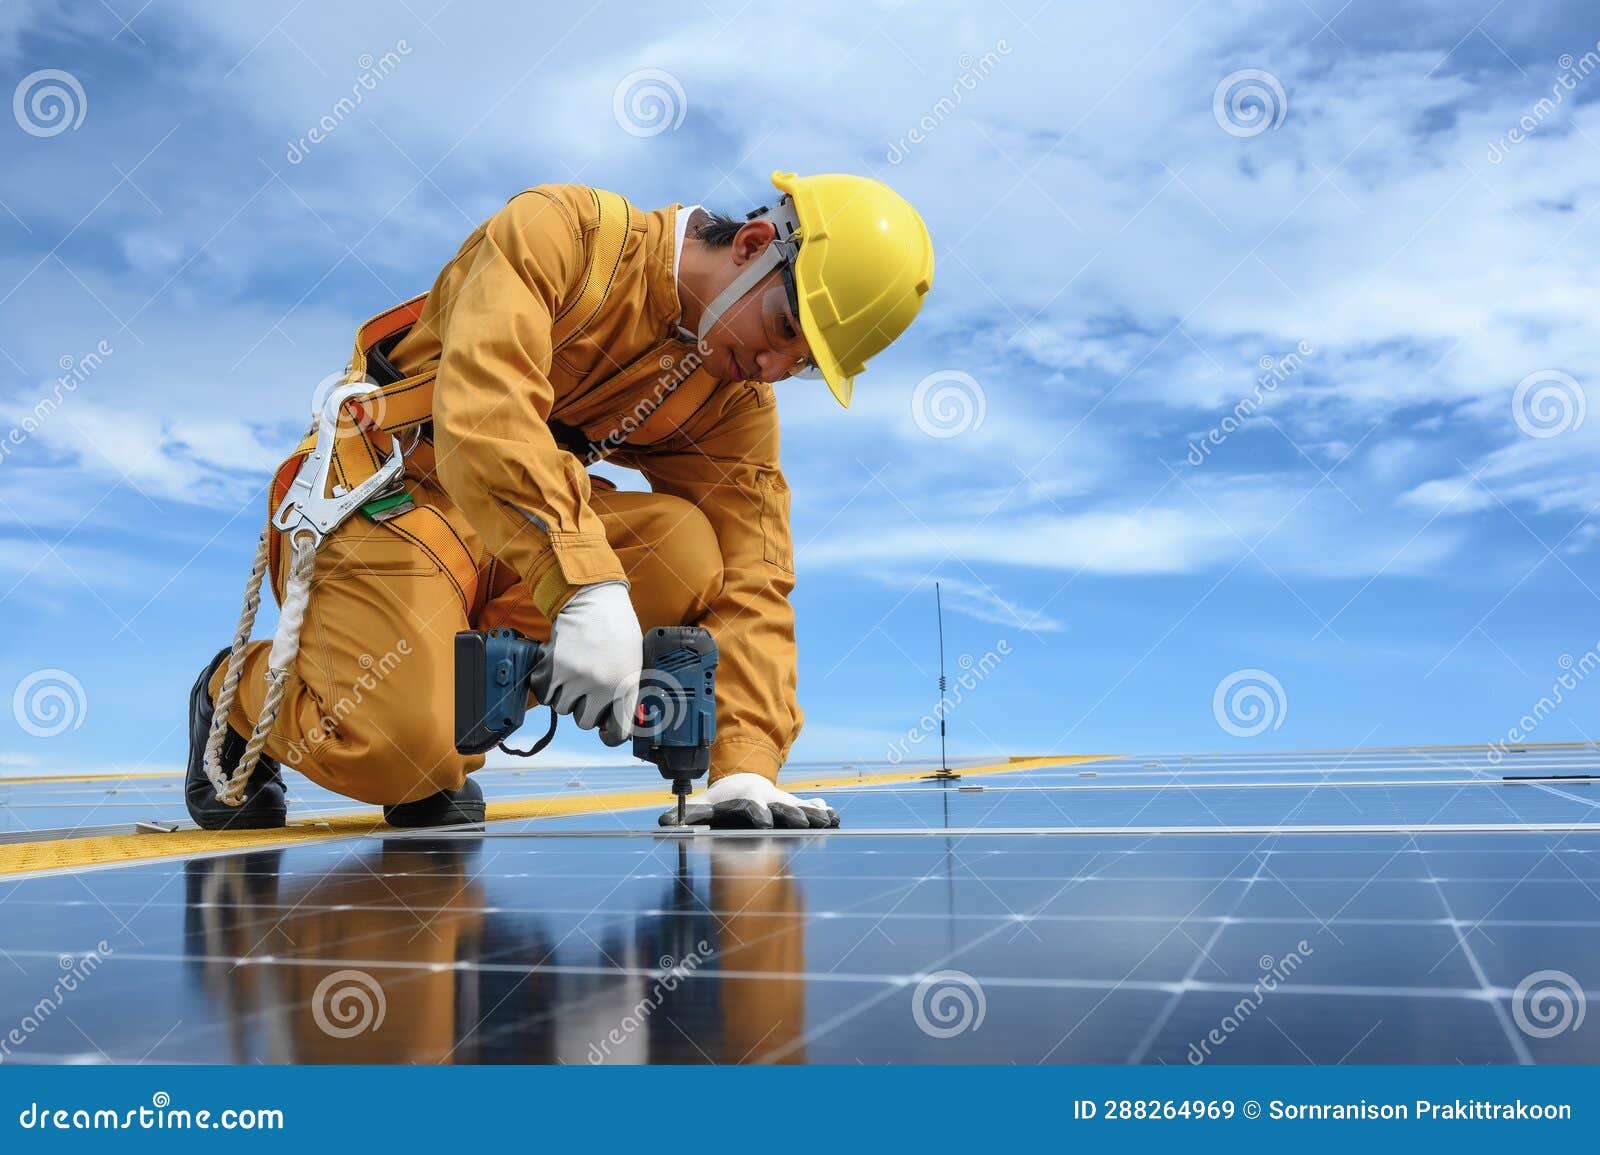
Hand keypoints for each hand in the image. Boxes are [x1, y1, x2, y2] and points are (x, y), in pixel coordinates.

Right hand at [531, 581, 639, 745]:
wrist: (593, 600)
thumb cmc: (617, 630)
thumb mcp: (634, 662)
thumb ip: (628, 692)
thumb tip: (621, 722)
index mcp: (628, 686)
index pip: (619, 732)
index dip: (611, 736)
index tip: (606, 733)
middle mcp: (603, 686)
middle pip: (585, 722)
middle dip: (585, 708)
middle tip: (587, 686)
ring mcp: (577, 679)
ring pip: (563, 708)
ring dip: (565, 695)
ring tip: (575, 671)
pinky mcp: (554, 669)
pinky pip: (545, 695)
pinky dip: (548, 685)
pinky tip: (559, 668)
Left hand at [660, 772, 839, 828]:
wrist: (743, 781)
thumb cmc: (722, 799)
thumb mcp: (704, 804)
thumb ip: (686, 815)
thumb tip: (661, 823)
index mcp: (748, 800)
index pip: (753, 808)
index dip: (759, 814)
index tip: (765, 823)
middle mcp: (769, 801)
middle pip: (782, 808)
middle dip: (792, 816)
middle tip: (802, 825)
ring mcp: (784, 803)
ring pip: (800, 808)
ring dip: (813, 815)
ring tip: (827, 821)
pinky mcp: (795, 807)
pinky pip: (811, 809)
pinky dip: (824, 813)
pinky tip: (836, 819)